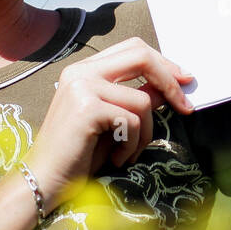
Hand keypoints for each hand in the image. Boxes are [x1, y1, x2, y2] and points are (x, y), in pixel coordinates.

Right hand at [24, 37, 193, 201]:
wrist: (45, 180)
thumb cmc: (80, 154)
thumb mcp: (116, 122)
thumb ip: (138, 98)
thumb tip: (170, 86)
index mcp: (85, 69)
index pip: (133, 49)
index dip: (164, 64)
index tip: (184, 81)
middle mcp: (80, 71)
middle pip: (141, 56)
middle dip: (170, 81)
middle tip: (185, 107)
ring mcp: (81, 86)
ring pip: (142, 100)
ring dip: (145, 133)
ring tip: (129, 153)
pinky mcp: (86, 107)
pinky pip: (132, 121)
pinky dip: (132, 145)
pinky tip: (117, 158)